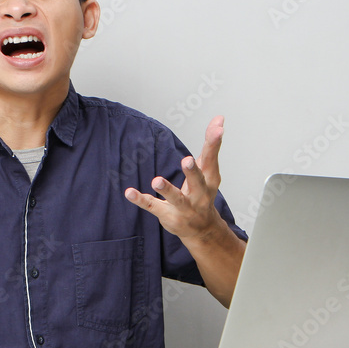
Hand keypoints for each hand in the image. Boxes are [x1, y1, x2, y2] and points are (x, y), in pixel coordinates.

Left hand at [125, 115, 226, 244]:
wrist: (202, 229)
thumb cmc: (203, 193)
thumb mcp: (208, 169)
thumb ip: (210, 144)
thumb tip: (219, 118)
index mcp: (209, 180)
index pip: (212, 159)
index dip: (214, 143)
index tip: (218, 129)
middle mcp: (199, 194)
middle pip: (197, 181)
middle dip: (193, 172)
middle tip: (188, 160)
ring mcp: (183, 206)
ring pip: (176, 198)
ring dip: (167, 189)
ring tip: (157, 180)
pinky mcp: (167, 214)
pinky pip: (152, 206)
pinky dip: (141, 199)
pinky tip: (129, 193)